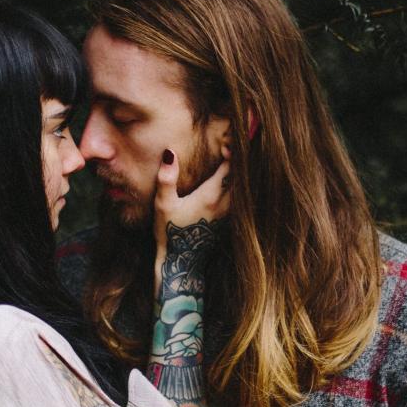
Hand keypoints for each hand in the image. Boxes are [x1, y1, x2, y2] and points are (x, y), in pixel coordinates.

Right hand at [153, 146, 230, 272]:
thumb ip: (167, 178)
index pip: (231, 167)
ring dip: (240, 174)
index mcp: (211, 196)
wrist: (181, 263)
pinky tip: (232, 182)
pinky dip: (239, 187)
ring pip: (243, 188)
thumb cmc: (170, 232)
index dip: (232, 152)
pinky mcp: (229, 222)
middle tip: (229, 149)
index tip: (225, 144)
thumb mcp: (163, 205)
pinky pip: (241, 199)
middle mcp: (226, 204)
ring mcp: (230, 214)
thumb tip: (169, 153)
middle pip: (242, 176)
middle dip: (239, 161)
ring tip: (232, 163)